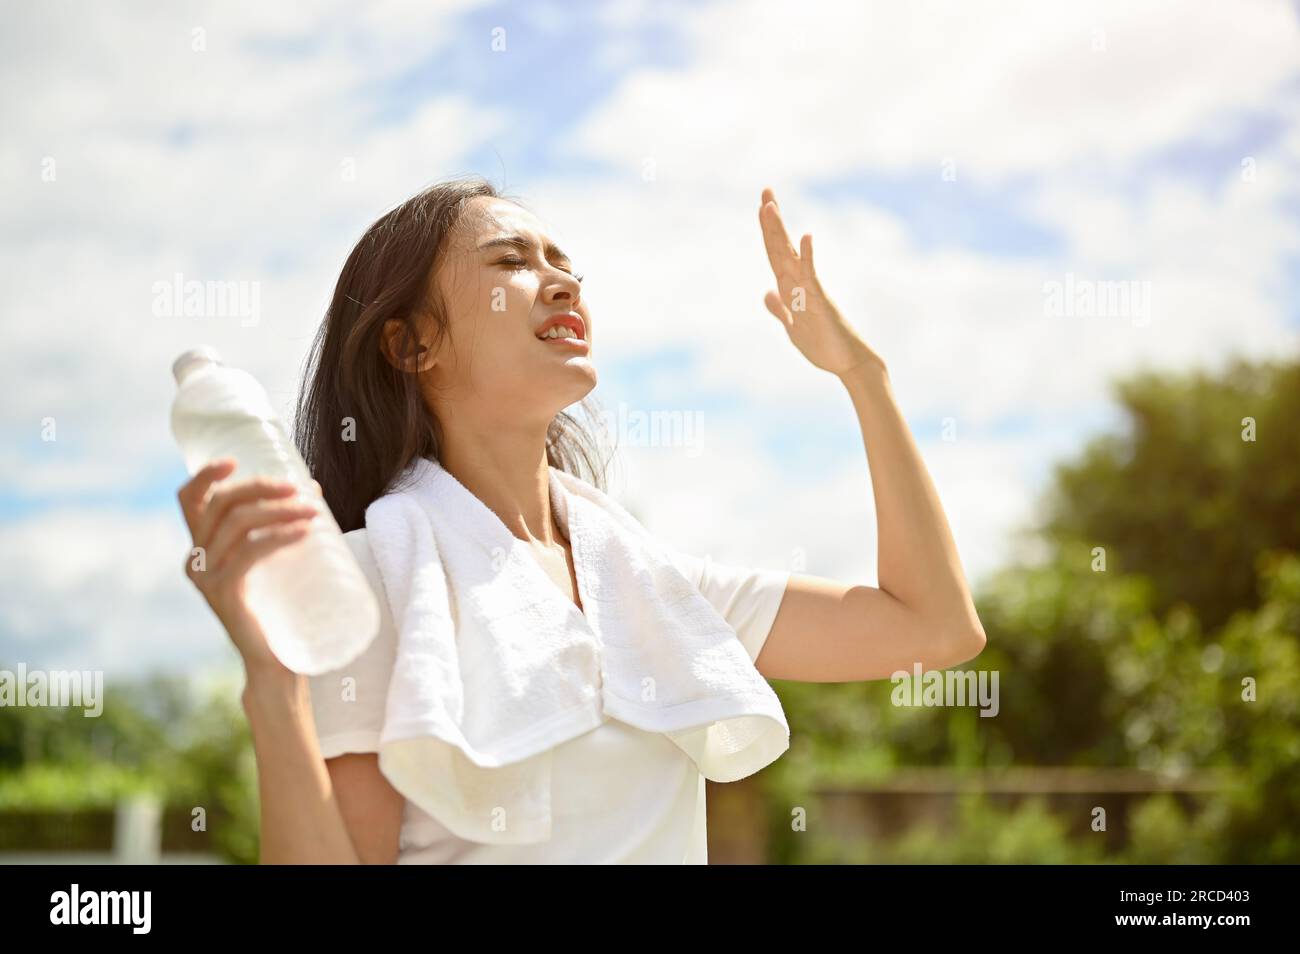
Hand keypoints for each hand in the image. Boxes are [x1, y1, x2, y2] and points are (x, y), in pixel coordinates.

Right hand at [177, 458, 323, 678]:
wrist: (275, 660)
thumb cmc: (278, 605)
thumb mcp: (271, 558)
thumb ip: (280, 525)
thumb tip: (311, 488)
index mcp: (200, 546)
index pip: (189, 500)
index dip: (206, 475)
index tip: (234, 460)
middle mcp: (196, 559)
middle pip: (221, 504)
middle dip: (261, 487)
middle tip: (299, 489)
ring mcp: (207, 577)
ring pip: (239, 524)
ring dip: (279, 509)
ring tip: (314, 510)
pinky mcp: (225, 593)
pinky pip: (252, 552)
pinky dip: (281, 536)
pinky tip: (305, 530)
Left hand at [758, 187, 884, 376]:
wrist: (849, 363)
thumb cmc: (824, 346)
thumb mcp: (792, 328)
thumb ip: (780, 309)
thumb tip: (767, 292)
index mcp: (791, 289)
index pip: (775, 254)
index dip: (767, 231)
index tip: (762, 206)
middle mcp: (800, 284)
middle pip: (781, 247)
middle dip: (771, 220)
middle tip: (766, 189)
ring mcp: (810, 290)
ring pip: (791, 256)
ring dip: (780, 232)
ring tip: (771, 206)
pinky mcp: (821, 301)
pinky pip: (811, 276)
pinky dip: (807, 256)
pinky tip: (804, 237)